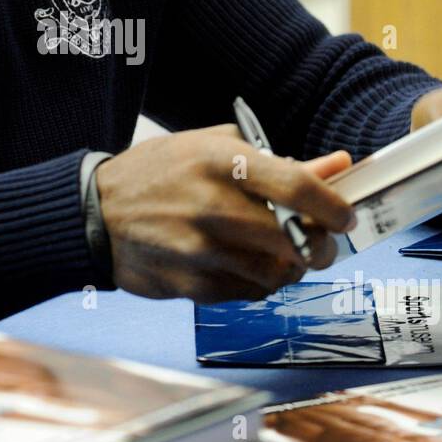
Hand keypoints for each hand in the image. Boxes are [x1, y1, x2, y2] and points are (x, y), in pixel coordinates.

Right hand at [95, 124, 355, 303]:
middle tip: (321, 242)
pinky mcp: (193, 285)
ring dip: (291, 267)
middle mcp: (213, 206)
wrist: (96, 213)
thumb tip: (337, 166)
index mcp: (221, 161)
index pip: (297, 187)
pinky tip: (245, 265)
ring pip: (279, 273)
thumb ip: (277, 161)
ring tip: (282, 253)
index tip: (345, 216)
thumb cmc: (160, 173)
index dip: (333, 206)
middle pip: (297, 239)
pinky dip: (258, 282)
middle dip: (322, 245)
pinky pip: (249, 293)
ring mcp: (202, 251)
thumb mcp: (213, 147)